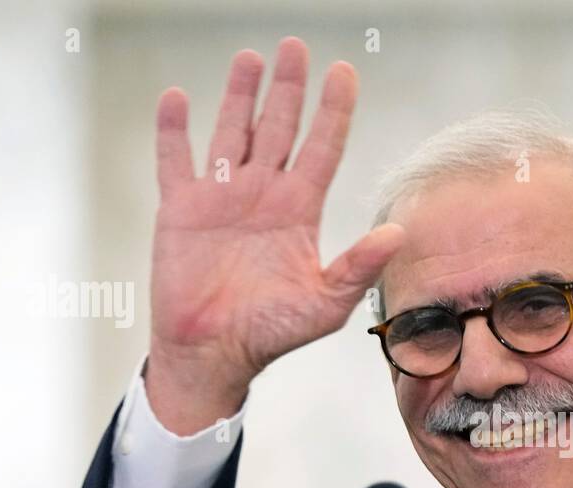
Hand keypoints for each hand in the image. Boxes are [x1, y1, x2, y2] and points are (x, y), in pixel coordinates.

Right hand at [147, 36, 404, 433]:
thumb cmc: (271, 334)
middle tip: (296, 47)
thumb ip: (358, 267)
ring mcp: (221, 198)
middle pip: (280, 128)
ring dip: (240, 96)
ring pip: (232, 132)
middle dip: (289, 88)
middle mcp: (264, 196)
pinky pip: (176, 160)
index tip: (343, 73)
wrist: (213, 354)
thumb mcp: (325, 303)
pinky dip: (174, 130)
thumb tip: (398, 233)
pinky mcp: (181, 209)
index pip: (322, 149)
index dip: (334, 111)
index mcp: (299, 212)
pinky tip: (179, 99)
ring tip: (251, 58)